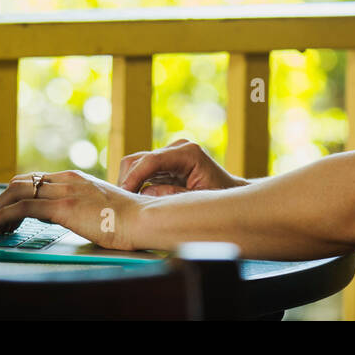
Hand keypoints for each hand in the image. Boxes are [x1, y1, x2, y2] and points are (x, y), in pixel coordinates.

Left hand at [0, 170, 144, 250]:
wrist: (141, 218)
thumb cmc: (125, 218)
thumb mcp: (98, 204)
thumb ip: (78, 204)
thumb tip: (59, 214)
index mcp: (75, 178)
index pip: (36, 179)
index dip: (17, 193)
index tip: (9, 210)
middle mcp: (66, 180)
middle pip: (21, 181)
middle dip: (3, 199)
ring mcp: (64, 192)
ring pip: (17, 191)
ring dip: (0, 207)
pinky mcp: (63, 207)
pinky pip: (24, 207)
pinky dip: (5, 215)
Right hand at [117, 137, 246, 194]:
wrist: (230, 193)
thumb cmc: (220, 198)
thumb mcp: (199, 200)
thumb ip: (172, 196)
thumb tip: (145, 193)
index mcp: (188, 153)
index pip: (152, 160)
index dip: (134, 177)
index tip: (123, 195)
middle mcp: (177, 148)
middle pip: (138, 159)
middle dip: (128, 181)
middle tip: (125, 206)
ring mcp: (170, 153)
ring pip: (136, 164)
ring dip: (130, 184)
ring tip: (131, 205)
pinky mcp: (165, 162)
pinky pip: (142, 171)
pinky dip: (136, 184)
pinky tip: (138, 201)